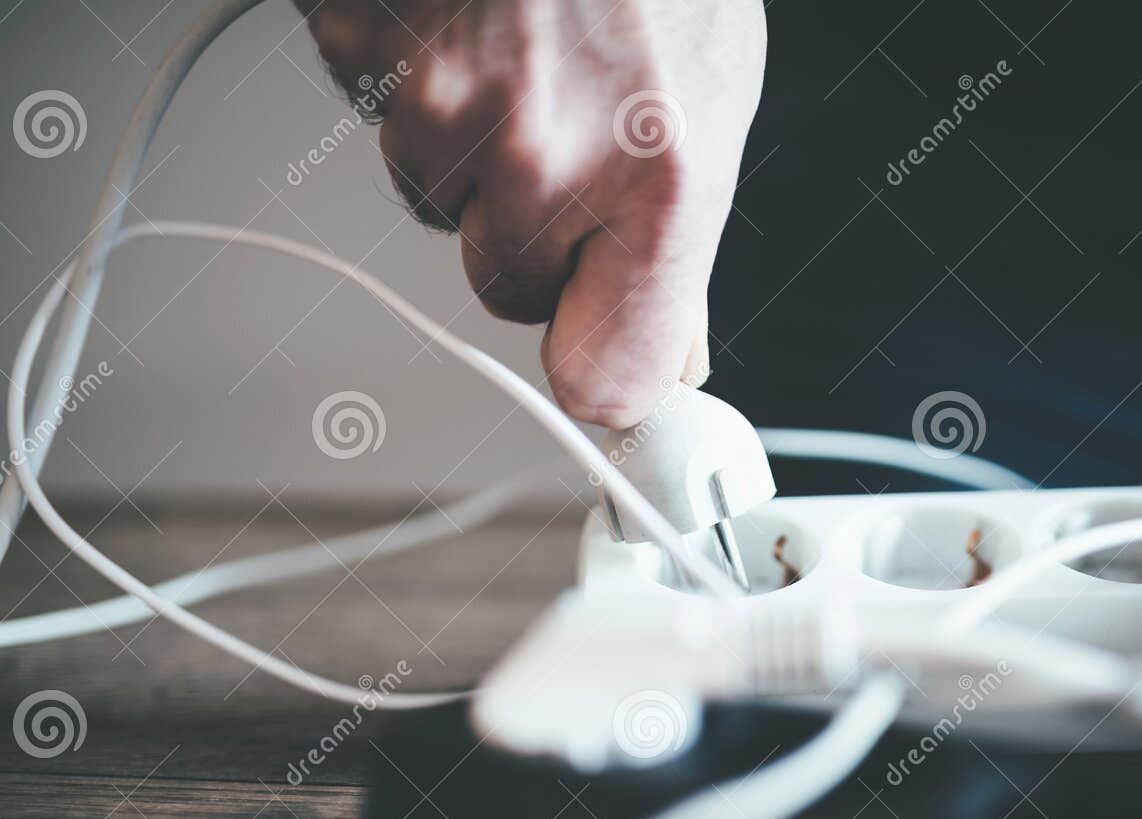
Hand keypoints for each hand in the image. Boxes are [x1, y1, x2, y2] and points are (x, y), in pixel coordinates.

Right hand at [297, 0, 765, 425]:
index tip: (604, 387)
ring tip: (521, 39)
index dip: (598, 373)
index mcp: (658, 177)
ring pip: (432, 196)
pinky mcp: (357, 44)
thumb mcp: (712, 88)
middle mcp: (540, 155)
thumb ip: (680, 230)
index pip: (605, 375)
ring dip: (468, 142)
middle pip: (503, 283)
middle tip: (569, 126)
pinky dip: (408, 72)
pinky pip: (376, 109)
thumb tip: (666, 346)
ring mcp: (436, 102)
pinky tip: (463, 12)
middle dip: (531, 227)